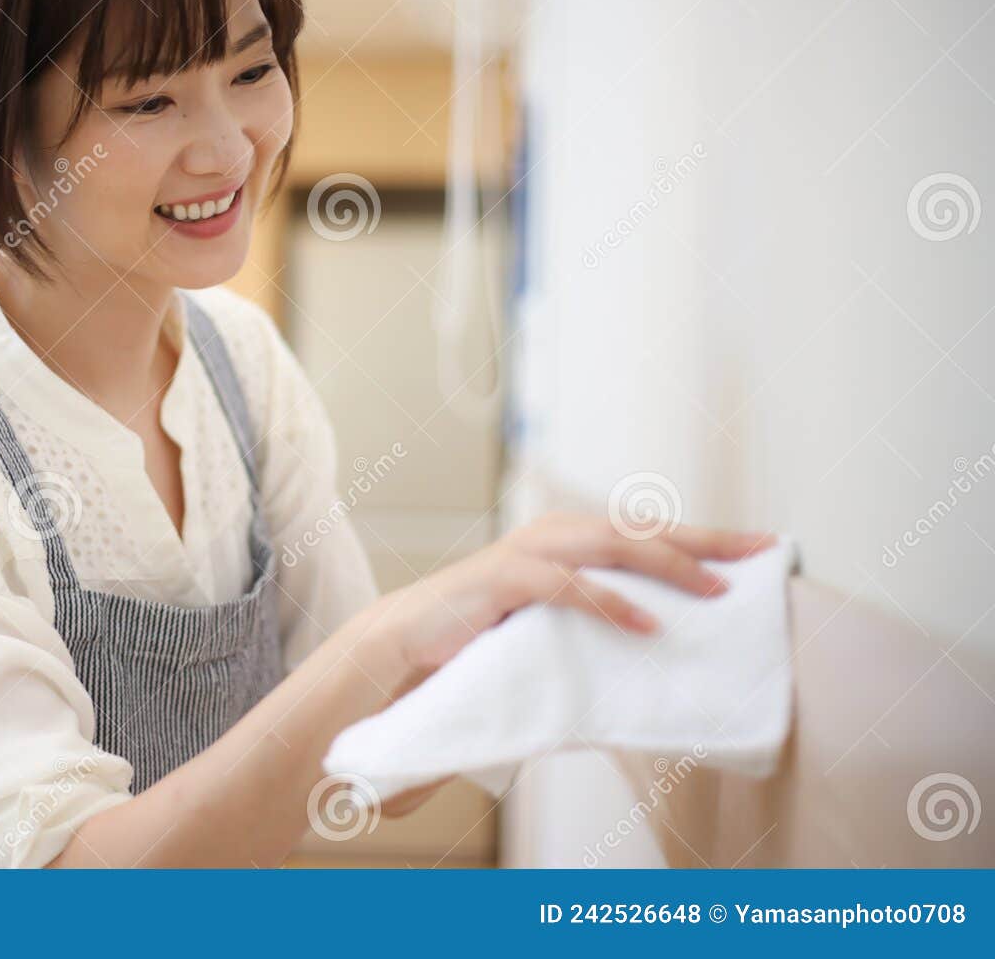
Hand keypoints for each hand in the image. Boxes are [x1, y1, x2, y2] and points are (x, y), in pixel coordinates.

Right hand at [367, 512, 772, 686]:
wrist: (409, 641)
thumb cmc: (483, 635)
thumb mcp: (554, 624)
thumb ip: (598, 620)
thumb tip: (666, 643)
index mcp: (569, 539)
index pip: (648, 533)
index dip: (706, 538)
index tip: (763, 548)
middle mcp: (554, 534)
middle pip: (641, 529)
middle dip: (704, 540)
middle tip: (760, 553)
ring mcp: (528, 551)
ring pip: (610, 545)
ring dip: (666, 565)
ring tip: (714, 589)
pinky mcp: (503, 579)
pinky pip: (565, 587)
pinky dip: (608, 602)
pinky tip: (647, 623)